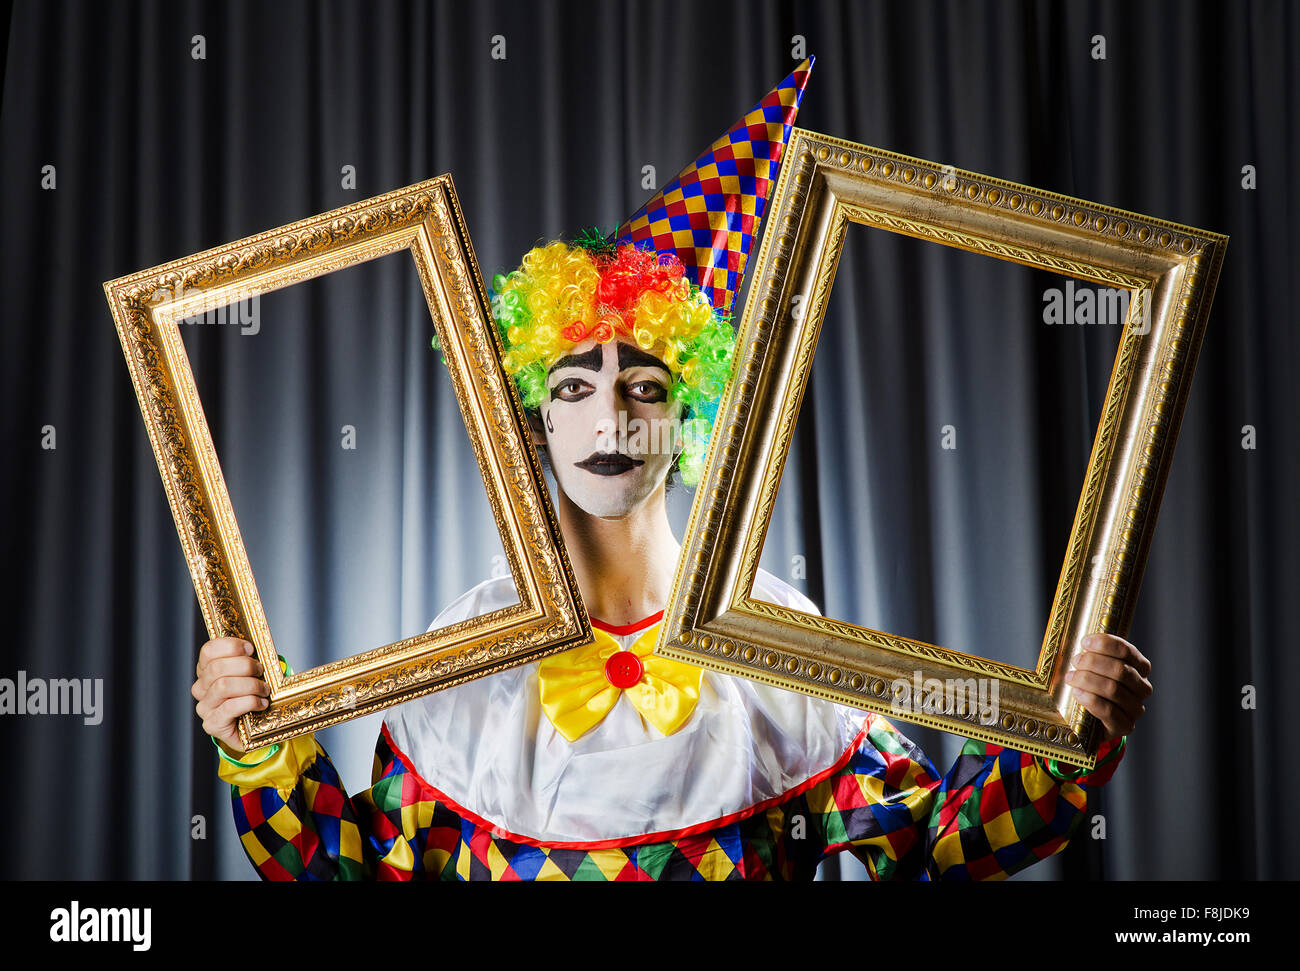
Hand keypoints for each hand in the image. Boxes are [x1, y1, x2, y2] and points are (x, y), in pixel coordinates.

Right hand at [192, 637, 269, 754]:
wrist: (252, 729)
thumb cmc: (251, 696)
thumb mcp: (249, 674)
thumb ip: (247, 659)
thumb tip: (253, 647)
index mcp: (206, 671)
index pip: (208, 651)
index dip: (231, 646)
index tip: (250, 649)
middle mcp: (201, 688)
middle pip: (217, 668)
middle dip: (245, 666)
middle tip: (261, 671)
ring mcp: (204, 707)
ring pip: (223, 686)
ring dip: (250, 685)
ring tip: (264, 689)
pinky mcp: (212, 724)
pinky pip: (229, 707)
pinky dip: (250, 702)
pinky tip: (262, 703)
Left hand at [1065, 633, 1151, 740]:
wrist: (1092, 722)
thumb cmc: (1092, 687)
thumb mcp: (1096, 668)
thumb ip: (1093, 655)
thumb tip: (1081, 643)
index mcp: (1140, 668)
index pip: (1127, 651)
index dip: (1105, 644)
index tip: (1084, 642)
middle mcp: (1142, 688)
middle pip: (1121, 670)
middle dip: (1093, 663)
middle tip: (1075, 661)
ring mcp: (1135, 708)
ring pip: (1114, 689)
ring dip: (1088, 680)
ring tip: (1071, 677)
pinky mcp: (1125, 726)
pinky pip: (1109, 711)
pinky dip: (1090, 699)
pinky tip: (1077, 693)